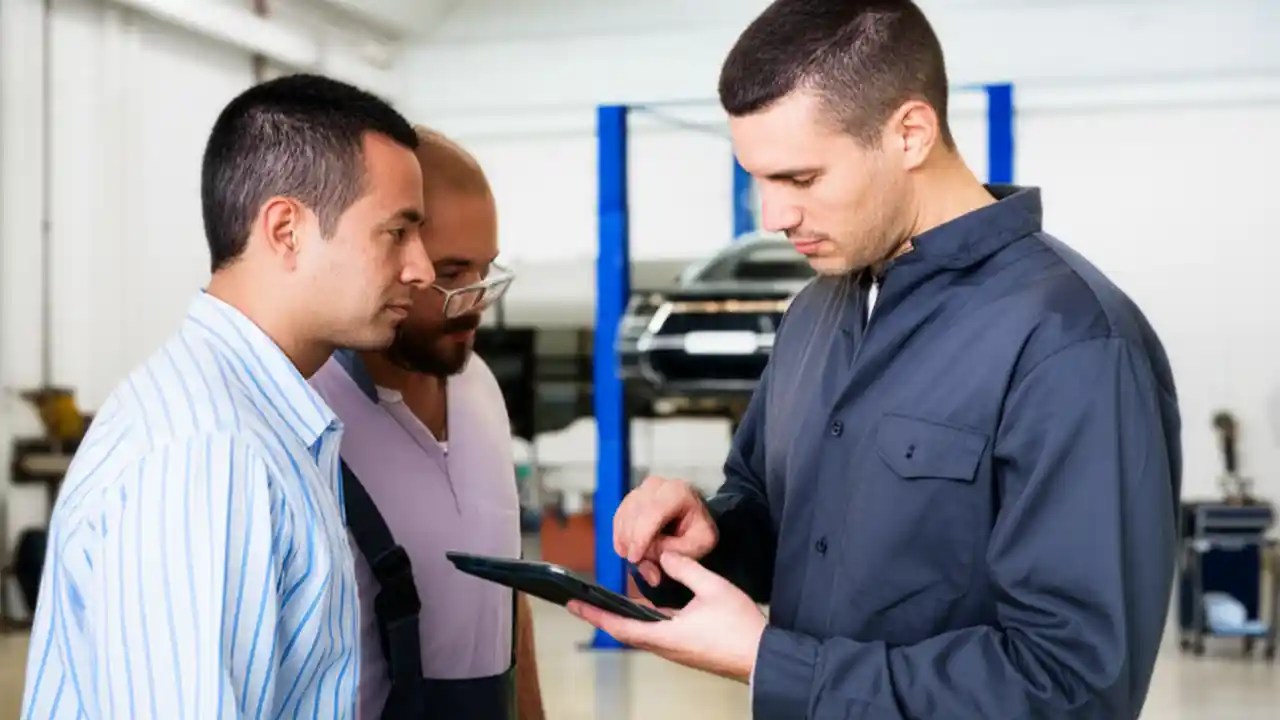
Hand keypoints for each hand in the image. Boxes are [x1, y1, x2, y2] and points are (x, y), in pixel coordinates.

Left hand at [568, 552, 765, 681]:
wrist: (763, 657)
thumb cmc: (741, 628)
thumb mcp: (713, 588)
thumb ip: (687, 569)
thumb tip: (665, 556)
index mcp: (668, 635)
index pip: (621, 626)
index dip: (595, 615)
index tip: (574, 605)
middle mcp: (667, 647)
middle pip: (626, 632)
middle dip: (602, 616)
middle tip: (580, 603)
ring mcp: (676, 650)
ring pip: (641, 634)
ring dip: (621, 619)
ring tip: (605, 604)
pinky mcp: (686, 649)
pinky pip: (656, 635)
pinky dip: (641, 622)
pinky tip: (643, 610)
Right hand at [613, 476, 716, 585]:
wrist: (694, 520)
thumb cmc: (698, 532)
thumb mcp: (698, 545)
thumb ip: (675, 552)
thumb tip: (649, 557)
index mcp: (677, 492)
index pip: (652, 513)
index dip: (640, 537)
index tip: (634, 559)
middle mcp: (657, 485)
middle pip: (635, 514)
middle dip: (633, 542)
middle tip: (638, 564)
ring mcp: (642, 489)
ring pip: (625, 516)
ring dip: (625, 540)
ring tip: (635, 560)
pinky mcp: (632, 497)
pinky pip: (619, 517)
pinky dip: (619, 535)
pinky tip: (623, 549)